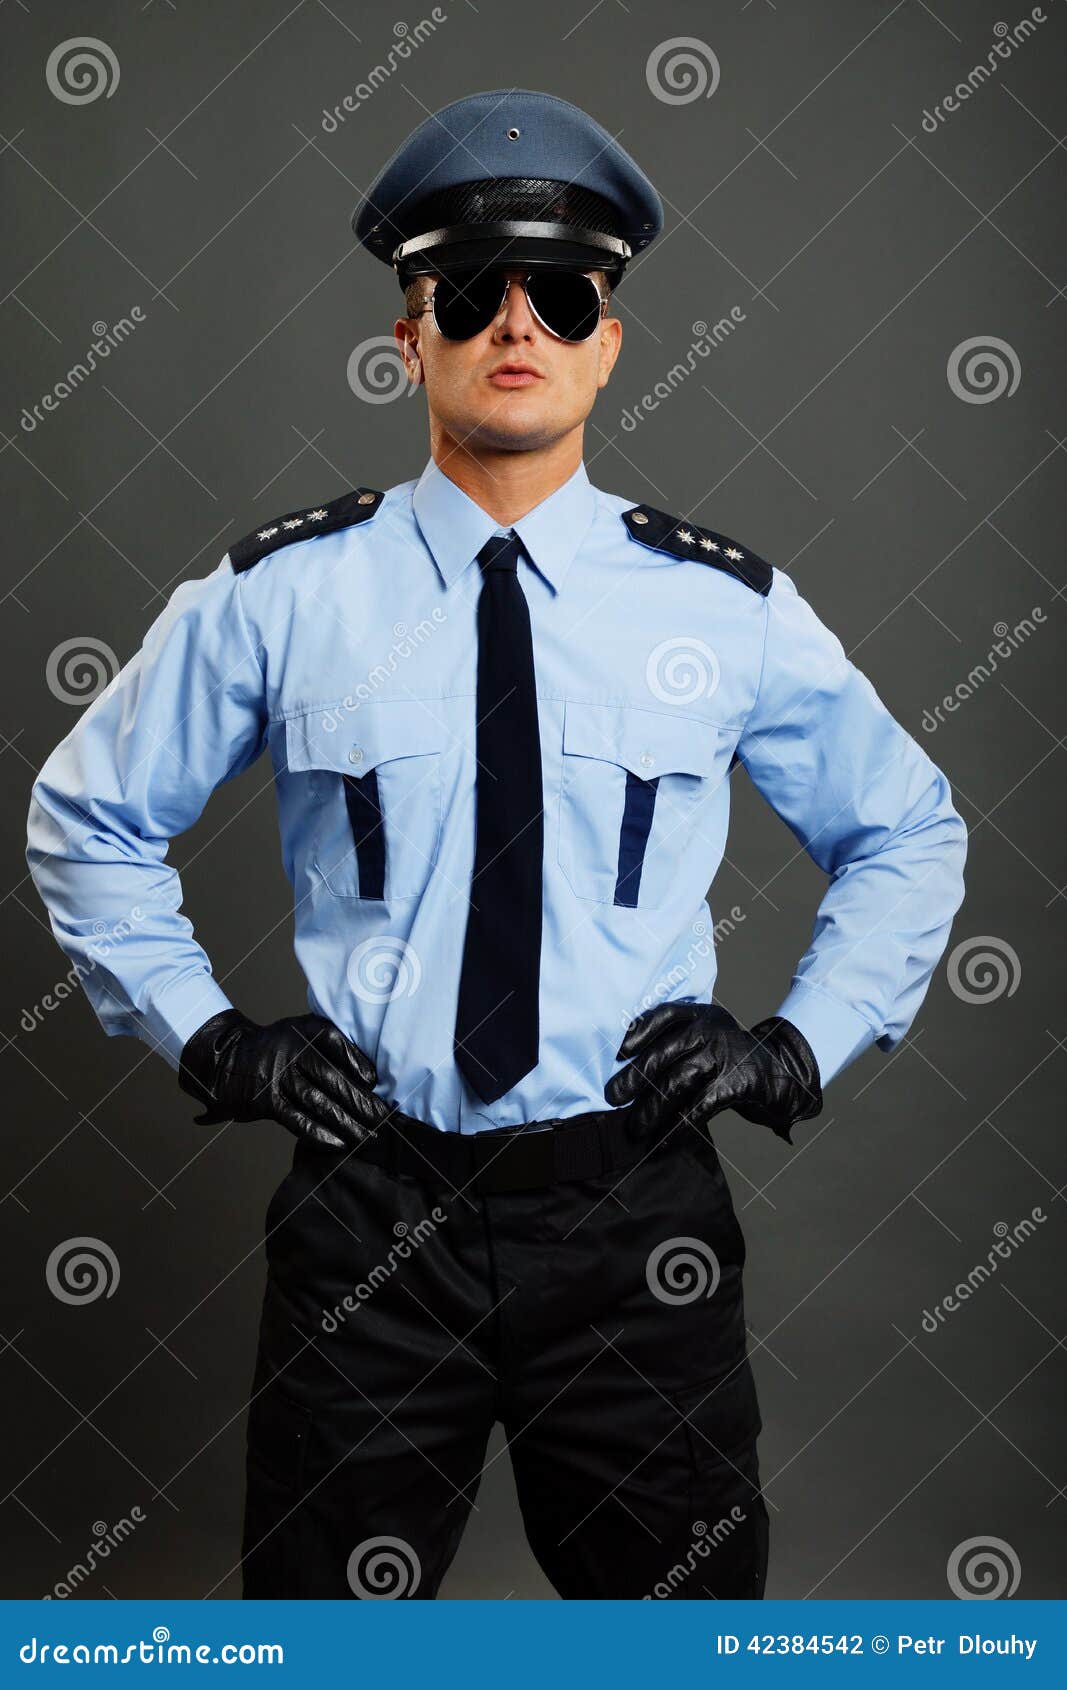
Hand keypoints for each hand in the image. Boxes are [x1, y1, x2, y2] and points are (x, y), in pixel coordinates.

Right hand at [177, 1008, 393, 1150]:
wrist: (228, 1059)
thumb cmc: (278, 1049)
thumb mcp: (302, 1033)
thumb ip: (332, 1047)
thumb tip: (369, 1078)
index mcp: (305, 1029)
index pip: (336, 1043)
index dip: (357, 1062)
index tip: (374, 1082)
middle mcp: (293, 1050)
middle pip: (333, 1078)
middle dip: (361, 1102)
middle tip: (383, 1120)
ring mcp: (279, 1076)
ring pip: (319, 1102)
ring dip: (347, 1123)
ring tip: (367, 1137)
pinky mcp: (267, 1101)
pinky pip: (298, 1120)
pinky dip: (320, 1133)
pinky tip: (339, 1144)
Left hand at [603, 1002, 821, 1143]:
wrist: (785, 1071)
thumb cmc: (732, 1058)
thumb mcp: (709, 1037)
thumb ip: (679, 1042)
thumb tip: (629, 1068)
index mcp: (701, 1015)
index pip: (663, 1016)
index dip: (637, 1033)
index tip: (618, 1053)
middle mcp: (712, 1030)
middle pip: (664, 1052)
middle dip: (634, 1077)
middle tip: (613, 1097)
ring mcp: (725, 1055)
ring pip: (677, 1081)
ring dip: (652, 1108)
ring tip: (635, 1128)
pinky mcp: (737, 1083)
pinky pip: (699, 1107)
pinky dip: (678, 1127)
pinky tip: (664, 1141)